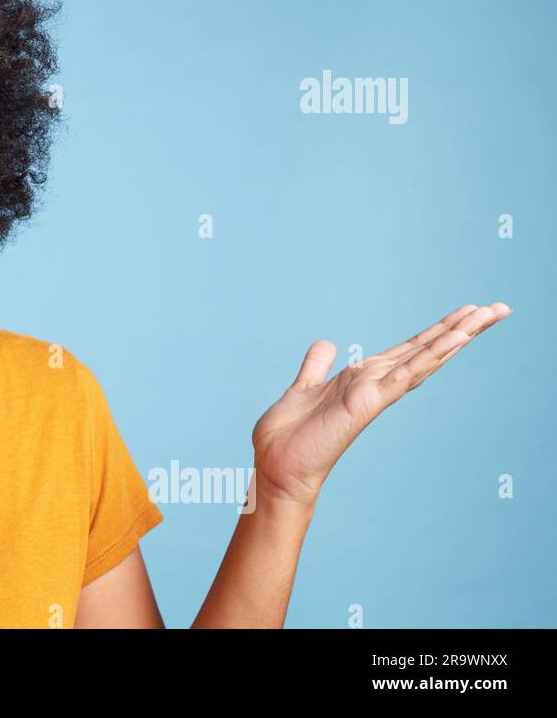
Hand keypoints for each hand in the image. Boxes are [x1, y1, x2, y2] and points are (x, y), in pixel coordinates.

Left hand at [250, 302, 511, 508]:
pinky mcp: (368, 403)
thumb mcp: (305, 387)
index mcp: (363, 378)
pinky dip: (430, 357)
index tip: (468, 310)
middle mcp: (376, 383)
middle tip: (498, 308)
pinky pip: (405, 376)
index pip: (410, 348)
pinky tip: (455, 340)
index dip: (438, 330)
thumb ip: (318, 365)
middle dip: (462, 328)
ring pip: (424, 358)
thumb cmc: (291, 436)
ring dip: (457, 336)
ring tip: (488, 314)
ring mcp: (375, 393)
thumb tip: (328, 344)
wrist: (278, 468)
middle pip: (426, 349)